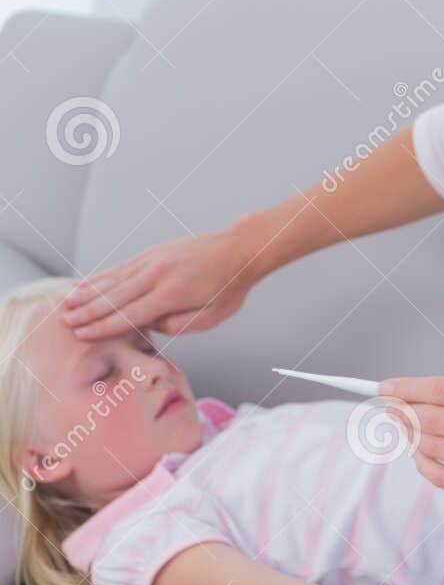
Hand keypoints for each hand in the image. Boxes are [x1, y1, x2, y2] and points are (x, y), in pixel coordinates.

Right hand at [59, 228, 255, 339]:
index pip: (130, 314)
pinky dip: (100, 276)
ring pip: (113, 279)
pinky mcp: (151, 253)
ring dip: (88, 292)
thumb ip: (177, 325)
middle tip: (65, 322)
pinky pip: (120, 267)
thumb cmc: (227, 288)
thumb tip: (148, 325)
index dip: (104, 326)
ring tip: (67, 304)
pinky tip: (85, 284)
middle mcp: (158, 273)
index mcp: (172, 293)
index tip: (82, 334)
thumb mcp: (210, 317)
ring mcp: (152, 260)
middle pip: (115, 296)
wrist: (238, 250)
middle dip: (88, 311)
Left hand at [376, 375, 443, 519]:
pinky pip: (441, 477)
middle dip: (401, 413)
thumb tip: (415, 398)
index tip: (384, 388)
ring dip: (411, 438)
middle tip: (390, 410)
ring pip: (431, 447)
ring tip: (406, 431)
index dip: (405, 388)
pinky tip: (420, 457)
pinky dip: (424, 465)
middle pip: (428, 418)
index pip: (439, 390)